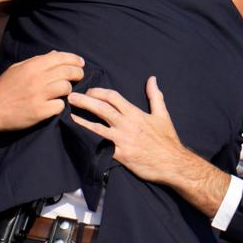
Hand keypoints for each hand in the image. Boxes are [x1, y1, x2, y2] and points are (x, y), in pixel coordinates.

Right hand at [0, 50, 85, 137]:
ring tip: (65, 91)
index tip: (80, 63)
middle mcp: (36, 79)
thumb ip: (37, 61)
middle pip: (67, 72)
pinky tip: (55, 104)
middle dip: (77, 73)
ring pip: (66, 88)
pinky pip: (60, 106)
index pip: (60, 57)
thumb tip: (56, 53)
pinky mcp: (39, 112)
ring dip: (69, 89)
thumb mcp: (18, 68)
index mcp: (32, 66)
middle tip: (79, 76)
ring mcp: (38, 96)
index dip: (74, 59)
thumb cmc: (4, 87)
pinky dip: (60, 105)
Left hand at [69, 76, 190, 184]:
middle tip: (70, 97)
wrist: (173, 163)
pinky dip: (90, 142)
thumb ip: (155, 96)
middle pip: (101, 108)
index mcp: (135, 113)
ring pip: (97, 127)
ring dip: (81, 120)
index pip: (113, 97)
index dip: (98, 92)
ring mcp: (122, 140)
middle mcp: (127, 125)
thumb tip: (152, 79)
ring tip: (68, 115)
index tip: (89, 90)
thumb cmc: (167, 140)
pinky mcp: (120, 156)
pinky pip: (101, 147)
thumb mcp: (162, 115)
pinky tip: (79, 139)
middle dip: (84, 101)